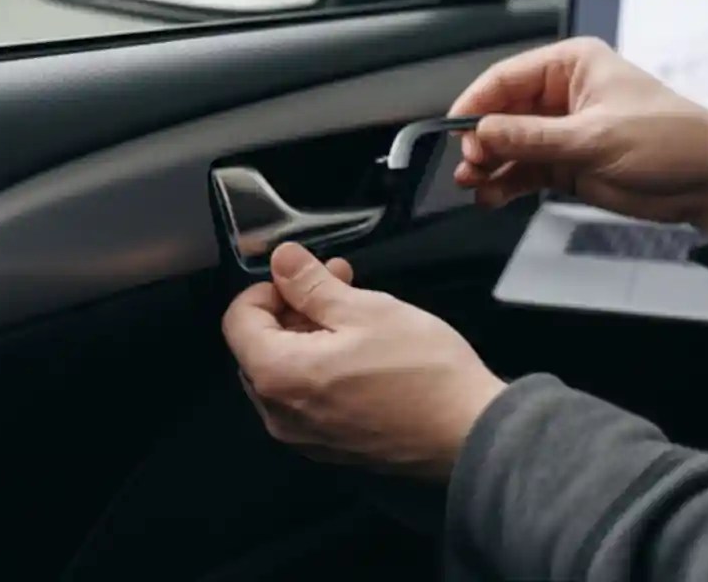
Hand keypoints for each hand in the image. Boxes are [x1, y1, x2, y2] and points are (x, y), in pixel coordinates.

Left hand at [222, 243, 505, 479]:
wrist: (469, 435)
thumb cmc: (419, 367)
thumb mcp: (364, 309)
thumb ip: (311, 284)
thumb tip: (279, 259)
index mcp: (276, 375)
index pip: (238, 320)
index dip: (266, 288)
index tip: (305, 276)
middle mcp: (277, 414)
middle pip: (258, 348)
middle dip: (291, 309)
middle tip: (337, 282)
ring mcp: (303, 437)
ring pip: (285, 373)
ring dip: (309, 335)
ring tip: (355, 309)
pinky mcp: (329, 448)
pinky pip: (307, 399)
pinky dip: (321, 368)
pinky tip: (361, 350)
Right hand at [450, 37, 707, 237]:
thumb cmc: (669, 142)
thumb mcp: (595, 138)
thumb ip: (533, 137)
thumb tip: (483, 132)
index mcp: (571, 65)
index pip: (507, 77)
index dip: (476, 103)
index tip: (455, 130)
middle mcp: (561, 94)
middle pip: (502, 112)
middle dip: (481, 140)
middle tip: (468, 165)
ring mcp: (562, 131)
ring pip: (508, 145)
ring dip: (489, 165)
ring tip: (474, 185)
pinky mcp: (566, 164)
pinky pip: (523, 170)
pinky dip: (505, 183)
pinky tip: (491, 197)